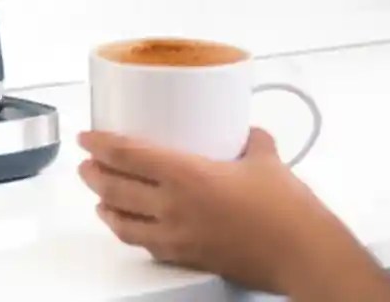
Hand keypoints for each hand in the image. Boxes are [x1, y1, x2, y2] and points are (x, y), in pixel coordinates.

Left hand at [77, 129, 357, 294]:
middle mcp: (173, 207)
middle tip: (87, 163)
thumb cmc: (287, 211)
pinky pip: (146, 245)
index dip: (99, 145)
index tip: (86, 137)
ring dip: (105, 206)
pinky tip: (131, 228)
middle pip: (114, 189)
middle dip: (93, 174)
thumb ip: (250, 140)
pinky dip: (130, 233)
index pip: (127, 155)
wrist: (303, 254)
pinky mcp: (187, 257)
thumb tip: (246, 131)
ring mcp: (177, 236)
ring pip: (123, 222)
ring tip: (99, 196)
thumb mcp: (266, 159)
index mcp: (186, 175)